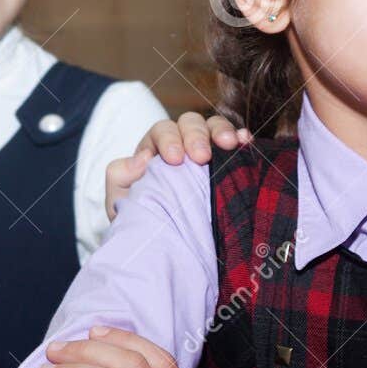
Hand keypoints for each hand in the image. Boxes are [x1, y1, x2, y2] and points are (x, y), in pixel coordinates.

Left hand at [104, 112, 250, 219]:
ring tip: (231, 143)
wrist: (164, 244)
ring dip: (222, 131)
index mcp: (154, 148)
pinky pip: (236, 143)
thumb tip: (140, 161)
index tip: (175, 159)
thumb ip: (119, 176)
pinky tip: (246, 143)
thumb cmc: (141, 218)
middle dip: (196, 135)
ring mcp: (207, 152)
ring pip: (214, 127)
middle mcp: (182, 144)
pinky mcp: (227, 164)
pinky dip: (242, 139)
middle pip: (190, 123)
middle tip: (202, 157)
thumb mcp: (120, 199)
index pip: (162, 131)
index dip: (168, 139)